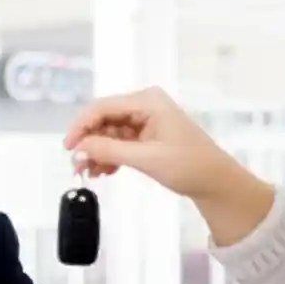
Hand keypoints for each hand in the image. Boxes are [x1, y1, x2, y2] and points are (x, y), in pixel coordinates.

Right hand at [63, 87, 243, 198]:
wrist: (215, 182)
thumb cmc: (189, 165)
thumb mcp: (146, 158)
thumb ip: (109, 151)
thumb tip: (78, 149)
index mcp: (147, 101)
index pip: (102, 107)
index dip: (81, 127)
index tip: (68, 148)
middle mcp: (144, 105)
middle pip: (102, 120)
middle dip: (88, 143)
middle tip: (78, 167)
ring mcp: (145, 120)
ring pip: (107, 133)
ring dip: (97, 153)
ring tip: (91, 173)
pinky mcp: (145, 135)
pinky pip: (118, 143)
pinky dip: (109, 156)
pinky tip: (104, 171)